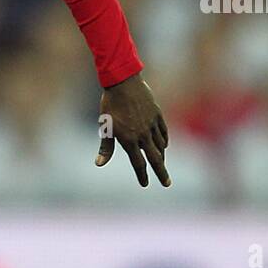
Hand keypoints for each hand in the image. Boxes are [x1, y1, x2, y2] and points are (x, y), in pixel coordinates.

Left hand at [97, 72, 170, 188]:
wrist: (123, 82)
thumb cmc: (110, 105)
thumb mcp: (105, 127)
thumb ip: (105, 148)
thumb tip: (99, 164)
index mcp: (130, 140)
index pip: (138, 163)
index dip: (142, 175)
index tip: (145, 184)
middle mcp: (143, 135)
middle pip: (155, 158)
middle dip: (161, 173)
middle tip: (167, 184)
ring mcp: (152, 125)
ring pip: (160, 145)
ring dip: (161, 156)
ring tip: (162, 164)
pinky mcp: (157, 114)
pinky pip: (163, 131)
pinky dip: (164, 140)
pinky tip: (164, 145)